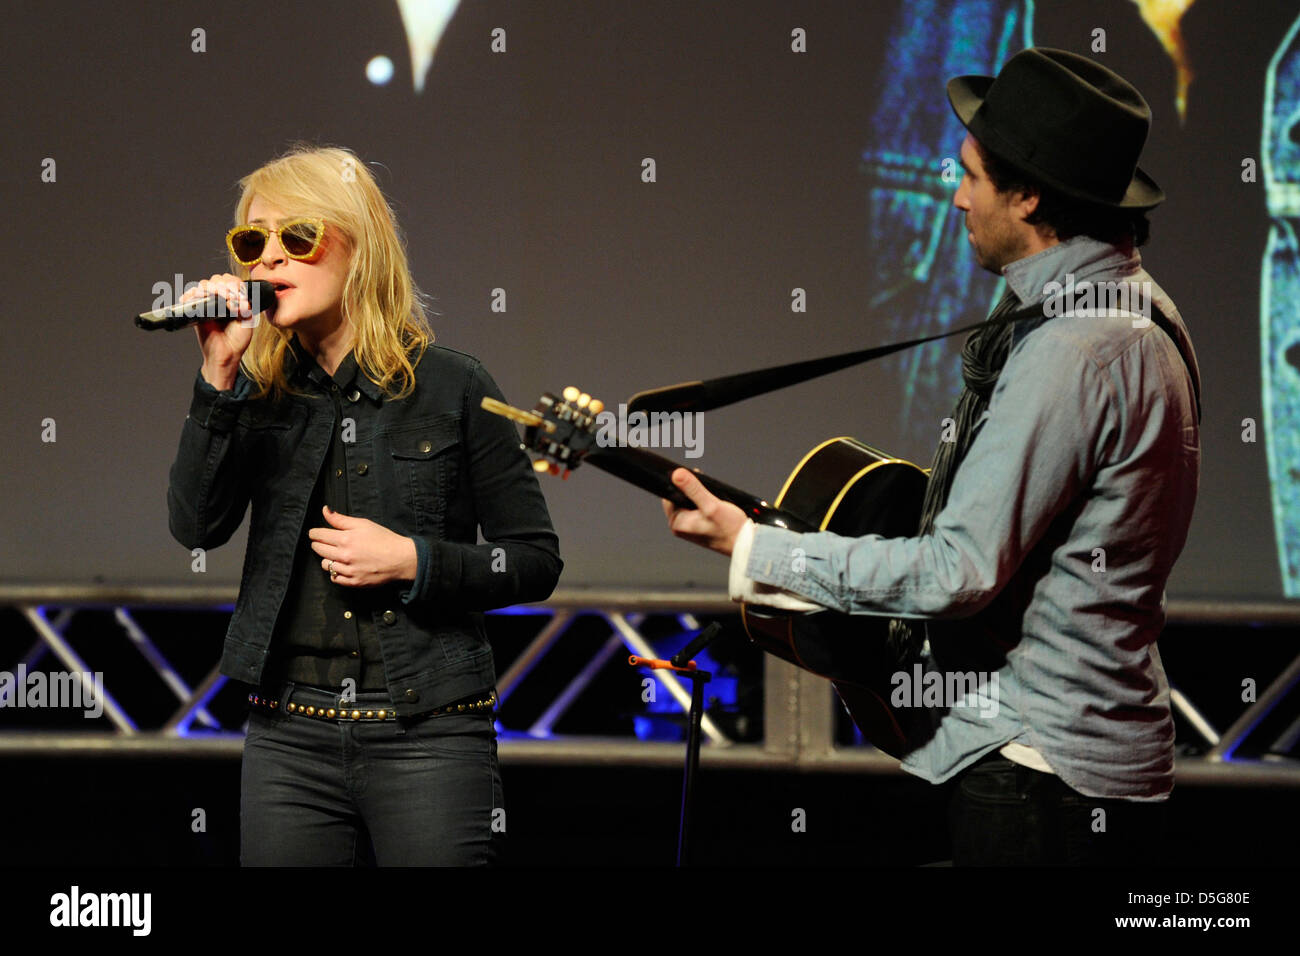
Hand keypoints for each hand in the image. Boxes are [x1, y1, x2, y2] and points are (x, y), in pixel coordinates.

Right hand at [182, 273, 258, 388]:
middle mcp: (221, 299)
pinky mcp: (196, 310)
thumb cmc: (236, 340)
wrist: (225, 355)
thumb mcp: (247, 323)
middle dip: (224, 285)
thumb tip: (237, 299)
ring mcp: (208, 303)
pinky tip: (198, 296)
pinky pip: (191, 296)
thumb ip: (245, 309)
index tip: (238, 296)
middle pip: (219, 279)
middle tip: (228, 297)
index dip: (235, 285)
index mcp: (235, 300)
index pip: (234, 282)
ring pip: (205, 284)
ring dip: (211, 287)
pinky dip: (192, 293)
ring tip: (217, 296)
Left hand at [308, 506, 418, 587]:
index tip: (315, 533)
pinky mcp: (354, 582)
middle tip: (324, 542)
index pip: (318, 535)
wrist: (401, 559)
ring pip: (325, 565)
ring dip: (327, 558)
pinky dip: (335, 572)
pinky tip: (342, 566)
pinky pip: (334, 578)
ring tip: (336, 555)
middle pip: (318, 549)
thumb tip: (325, 510)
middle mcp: (344, 555)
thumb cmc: (384, 539)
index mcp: (346, 539)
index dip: (314, 533)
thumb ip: (341, 519)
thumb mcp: (363, 524)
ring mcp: (348, 570)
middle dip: (318, 544)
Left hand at [661, 468, 747, 556]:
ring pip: (688, 503)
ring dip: (699, 496)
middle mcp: (680, 527)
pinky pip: (696, 509)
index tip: (693, 480)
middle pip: (679, 498)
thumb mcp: (711, 505)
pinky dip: (703, 504)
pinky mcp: (698, 527)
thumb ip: (693, 489)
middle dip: (691, 491)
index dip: (681, 485)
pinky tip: (714, 505)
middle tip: (707, 492)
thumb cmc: (730, 529)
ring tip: (712, 500)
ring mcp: (689, 527)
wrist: (745, 543)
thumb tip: (677, 474)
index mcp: (678, 523)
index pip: (669, 496)